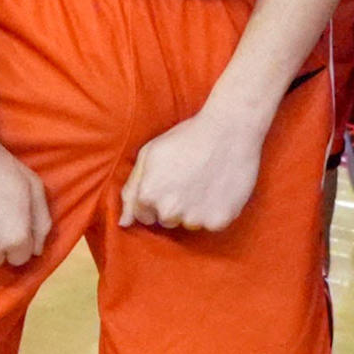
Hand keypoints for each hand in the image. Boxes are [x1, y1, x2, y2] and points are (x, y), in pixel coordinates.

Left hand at [118, 101, 273, 232]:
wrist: (229, 129)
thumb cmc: (188, 137)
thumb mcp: (150, 153)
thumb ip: (132, 189)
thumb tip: (124, 223)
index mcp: (148, 195)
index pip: (144, 215)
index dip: (156, 197)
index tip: (170, 181)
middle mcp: (169, 211)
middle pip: (166, 221)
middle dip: (174, 205)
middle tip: (189, 179)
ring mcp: (194, 218)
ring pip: (190, 223)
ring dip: (195, 209)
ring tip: (205, 182)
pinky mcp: (219, 221)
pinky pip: (212, 224)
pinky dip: (215, 211)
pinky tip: (218, 189)